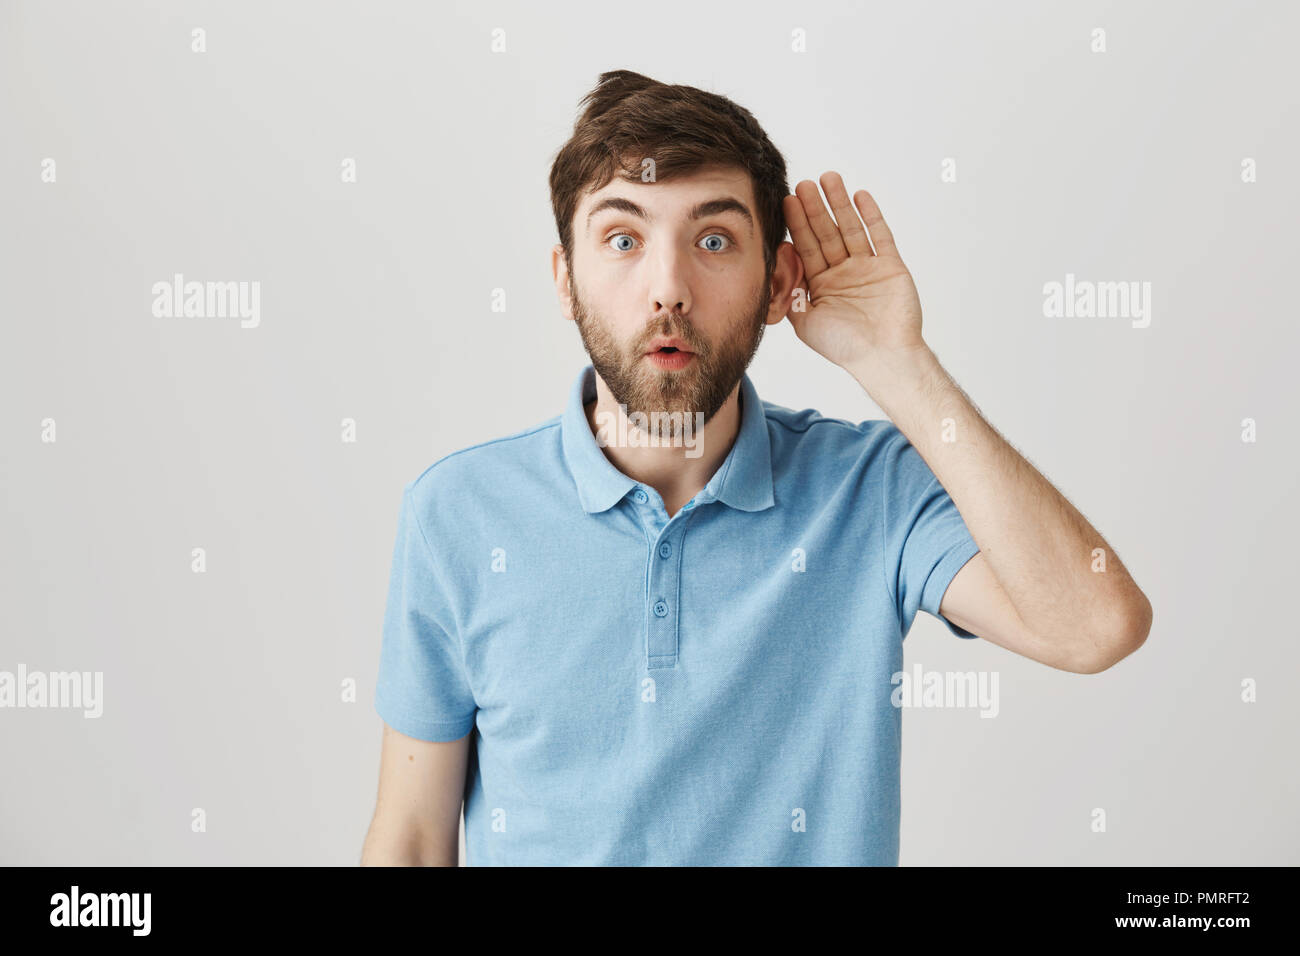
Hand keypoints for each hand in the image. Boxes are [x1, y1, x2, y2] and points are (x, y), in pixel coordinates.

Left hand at [782, 172, 926, 369]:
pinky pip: (880, 236)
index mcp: (821, 286)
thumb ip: (789, 294)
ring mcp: (867, 269)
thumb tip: (776, 265)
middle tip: (804, 183)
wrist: (883, 357)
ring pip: (851, 229)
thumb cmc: (844, 346)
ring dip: (840, 204)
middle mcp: (843, 274)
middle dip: (815, 209)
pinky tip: (859, 196)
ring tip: (829, 178)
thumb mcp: (804, 322)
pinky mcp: (890, 267)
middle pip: (826, 233)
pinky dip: (871, 216)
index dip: (798, 224)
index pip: (806, 248)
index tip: (787, 201)